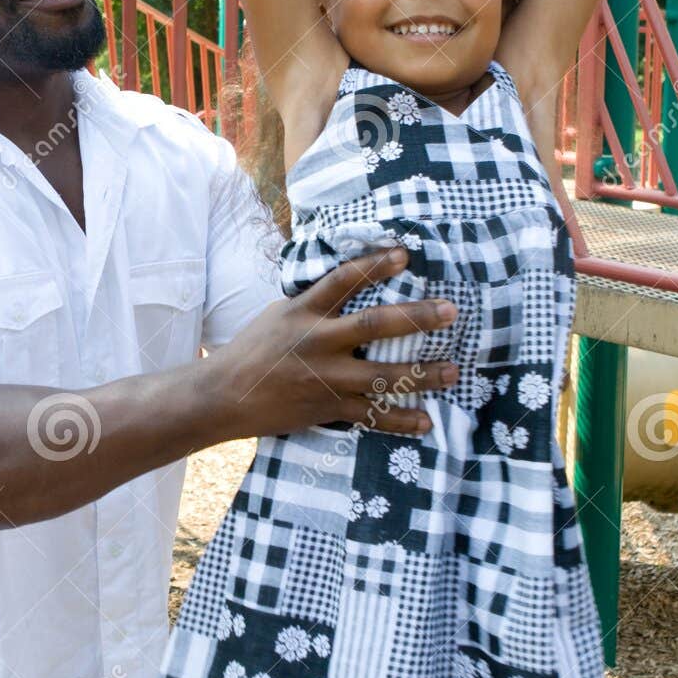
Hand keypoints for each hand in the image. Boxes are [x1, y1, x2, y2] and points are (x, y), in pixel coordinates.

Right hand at [212, 248, 458, 437]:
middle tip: (450, 311)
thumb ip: (315, 303)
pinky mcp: (328, 408)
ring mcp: (326, 378)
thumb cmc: (253, 349)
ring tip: (453, 371)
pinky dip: (400, 421)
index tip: (404, 255)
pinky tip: (425, 422)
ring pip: (382, 377)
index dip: (373, 266)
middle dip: (416, 318)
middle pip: (374, 325)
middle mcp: (318, 342)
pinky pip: (371, 416)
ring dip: (421, 375)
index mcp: (304, 312)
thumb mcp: (280, 314)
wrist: (224, 396)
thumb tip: (350, 284)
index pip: (342, 281)